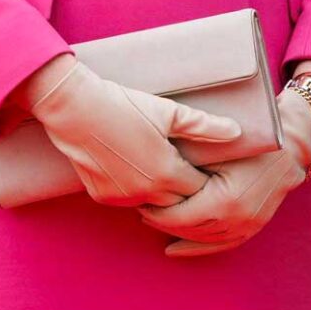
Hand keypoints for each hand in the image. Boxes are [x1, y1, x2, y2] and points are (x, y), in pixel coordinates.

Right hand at [24, 58, 241, 207]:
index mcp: (167, 173)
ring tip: (163, 169)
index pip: (200, 190)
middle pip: (179, 202)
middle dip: (186, 190)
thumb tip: (236, 131)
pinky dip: (137, 191)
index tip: (210, 168)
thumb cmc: (123, 105)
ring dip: (162, 193)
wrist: (73, 108)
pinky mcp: (102, 197)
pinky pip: (129, 201)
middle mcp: (146, 193)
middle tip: (189, 169)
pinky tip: (137, 170)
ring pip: (154, 205)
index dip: (206, 179)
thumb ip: (204, 126)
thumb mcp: (168, 112)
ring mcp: (122, 198)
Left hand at [137, 86, 310, 256]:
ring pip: (203, 239)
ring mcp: (248, 226)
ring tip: (156, 223)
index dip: (157, 213)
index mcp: (224, 200)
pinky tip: (175, 249)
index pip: (180, 216)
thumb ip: (186, 164)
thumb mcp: (214, 149)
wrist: (288, 150)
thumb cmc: (248, 143)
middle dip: (163, 223)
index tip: (141, 203)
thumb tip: (153, 172)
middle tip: (143, 212)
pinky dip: (198, 248)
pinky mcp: (253, 227)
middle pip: (189, 229)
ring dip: (177, 234)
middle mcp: (237, 219)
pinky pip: (221, 244)